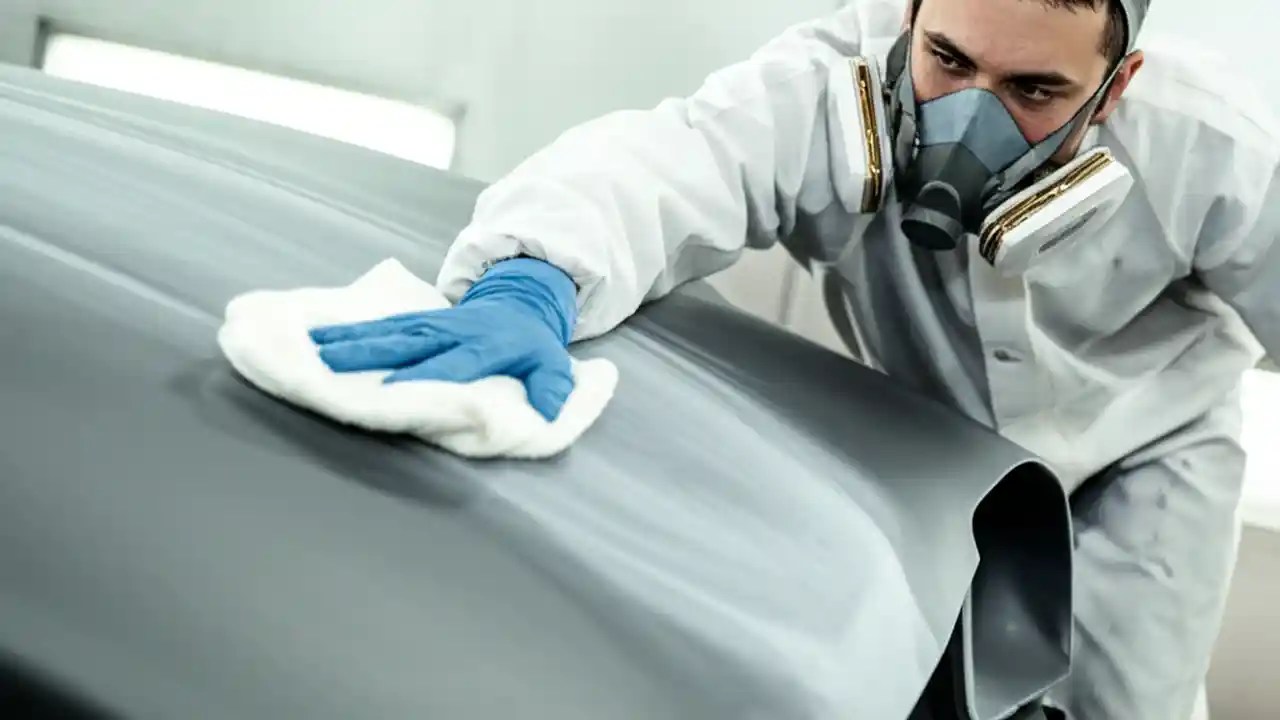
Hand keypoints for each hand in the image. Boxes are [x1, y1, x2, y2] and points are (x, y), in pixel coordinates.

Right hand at [309, 259, 578, 420]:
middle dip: (367, 352)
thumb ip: (553, 387)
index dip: (424, 374)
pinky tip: (318, 335)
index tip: (391, 386)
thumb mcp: (555, 365)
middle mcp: (450, 331)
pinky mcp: (415, 320)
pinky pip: (380, 324)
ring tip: (312, 347)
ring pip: (386, 330)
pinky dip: (349, 329)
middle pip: (406, 341)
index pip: (452, 362)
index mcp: (484, 344)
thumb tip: (550, 409)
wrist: (522, 303)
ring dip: (349, 339)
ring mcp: (429, 323)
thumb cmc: (533, 346)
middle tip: (327, 362)